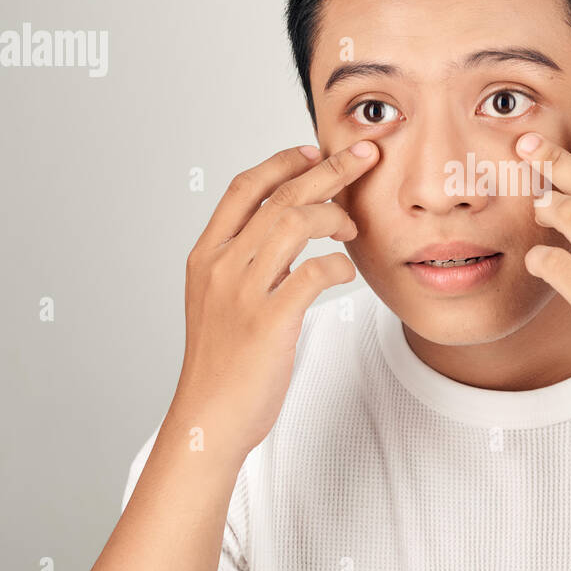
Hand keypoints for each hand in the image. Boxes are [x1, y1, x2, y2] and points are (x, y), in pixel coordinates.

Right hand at [173, 140, 378, 457]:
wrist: (208, 420)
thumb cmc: (223, 363)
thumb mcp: (220, 300)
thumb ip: (245, 261)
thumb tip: (285, 225)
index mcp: (206, 255)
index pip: (244, 187)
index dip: (283, 161)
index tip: (314, 150)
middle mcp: (221, 266)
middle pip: (280, 196)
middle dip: (328, 168)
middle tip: (365, 154)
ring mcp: (243, 292)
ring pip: (296, 222)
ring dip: (336, 215)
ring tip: (353, 226)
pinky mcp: (269, 321)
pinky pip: (314, 271)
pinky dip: (338, 264)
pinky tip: (347, 271)